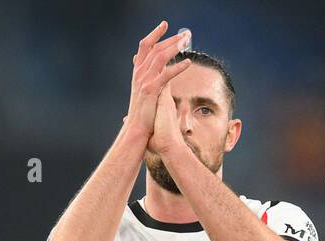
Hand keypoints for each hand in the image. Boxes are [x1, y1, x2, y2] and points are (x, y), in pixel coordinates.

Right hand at [122, 22, 191, 142]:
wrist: (136, 132)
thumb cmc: (142, 117)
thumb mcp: (145, 95)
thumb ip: (150, 82)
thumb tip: (159, 76)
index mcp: (138, 74)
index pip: (145, 47)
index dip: (154, 34)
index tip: (165, 25)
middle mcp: (139, 74)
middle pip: (154, 48)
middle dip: (169, 38)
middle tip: (184, 33)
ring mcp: (144, 81)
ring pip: (159, 57)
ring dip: (174, 47)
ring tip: (187, 41)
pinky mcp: (151, 90)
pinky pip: (166, 74)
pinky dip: (178, 68)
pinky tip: (188, 63)